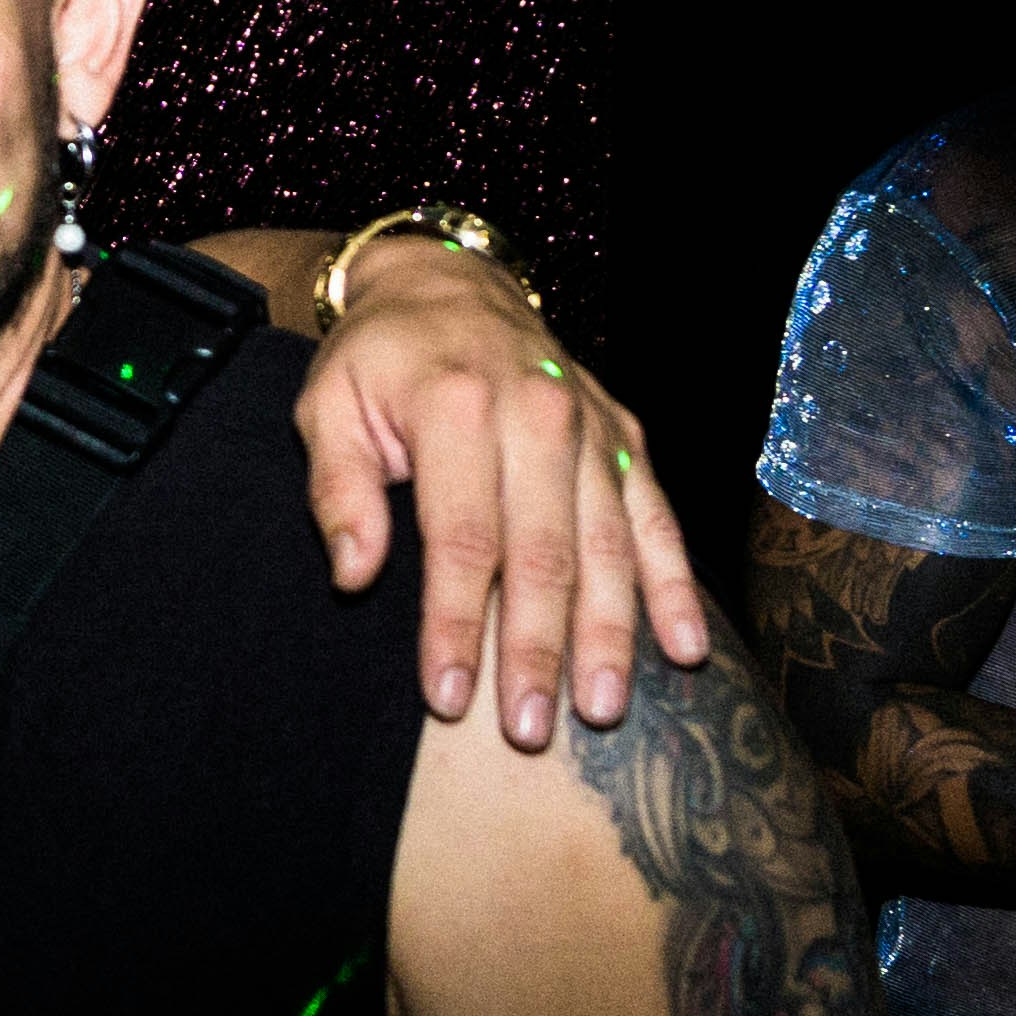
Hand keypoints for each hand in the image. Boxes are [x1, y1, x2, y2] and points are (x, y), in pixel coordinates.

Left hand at [295, 239, 707, 745]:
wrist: (449, 284)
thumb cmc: (379, 362)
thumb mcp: (328, 407)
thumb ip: (338, 491)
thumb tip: (354, 576)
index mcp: (456, 409)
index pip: (461, 541)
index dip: (456, 626)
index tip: (448, 699)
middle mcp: (536, 415)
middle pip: (544, 554)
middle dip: (537, 650)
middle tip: (530, 732)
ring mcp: (591, 427)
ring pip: (608, 545)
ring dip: (609, 635)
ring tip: (603, 709)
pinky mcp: (626, 436)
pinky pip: (656, 518)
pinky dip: (674, 585)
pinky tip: (688, 648)